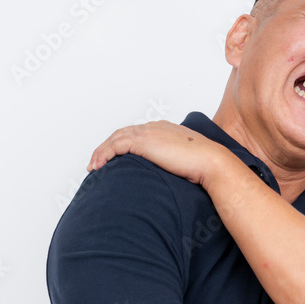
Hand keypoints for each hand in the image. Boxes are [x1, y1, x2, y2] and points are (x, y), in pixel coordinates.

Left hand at [87, 120, 225, 187]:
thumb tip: (171, 176)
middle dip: (107, 147)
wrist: (211, 162)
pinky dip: (103, 154)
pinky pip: (115, 146)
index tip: (114, 159)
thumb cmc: (204, 166)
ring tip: (94, 167)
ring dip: (101, 152)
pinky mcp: (143, 142)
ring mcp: (149, 133)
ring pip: (115, 138)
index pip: (136, 133)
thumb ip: (174, 162)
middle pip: (122, 134)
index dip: (122, 145)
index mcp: (165, 129)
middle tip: (98, 163)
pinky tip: (98, 166)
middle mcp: (155, 127)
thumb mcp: (185, 162)